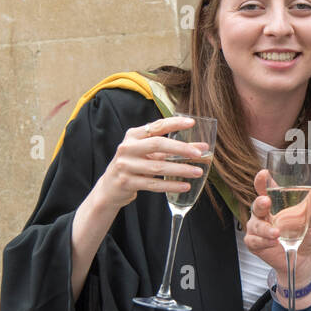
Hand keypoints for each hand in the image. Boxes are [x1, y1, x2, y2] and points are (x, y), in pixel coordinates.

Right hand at [90, 115, 208, 213]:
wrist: (109, 188)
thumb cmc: (134, 166)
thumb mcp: (147, 154)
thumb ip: (171, 149)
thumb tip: (201, 147)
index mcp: (133, 136)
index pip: (156, 126)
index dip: (174, 123)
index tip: (191, 122)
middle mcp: (127, 148)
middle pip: (157, 144)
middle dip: (180, 148)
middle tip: (198, 153)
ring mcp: (125, 166)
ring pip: (158, 166)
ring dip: (180, 169)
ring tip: (197, 172)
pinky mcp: (127, 183)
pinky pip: (153, 184)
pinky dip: (171, 185)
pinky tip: (184, 186)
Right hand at [244, 168, 310, 289]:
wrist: (302, 260)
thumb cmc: (302, 236)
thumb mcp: (309, 222)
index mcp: (273, 204)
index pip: (264, 189)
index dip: (262, 181)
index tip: (264, 174)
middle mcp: (263, 214)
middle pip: (257, 205)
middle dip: (260, 203)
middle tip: (266, 202)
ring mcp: (257, 229)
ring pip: (255, 225)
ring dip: (265, 229)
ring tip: (276, 233)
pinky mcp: (254, 243)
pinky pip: (254, 240)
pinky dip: (264, 241)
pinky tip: (273, 242)